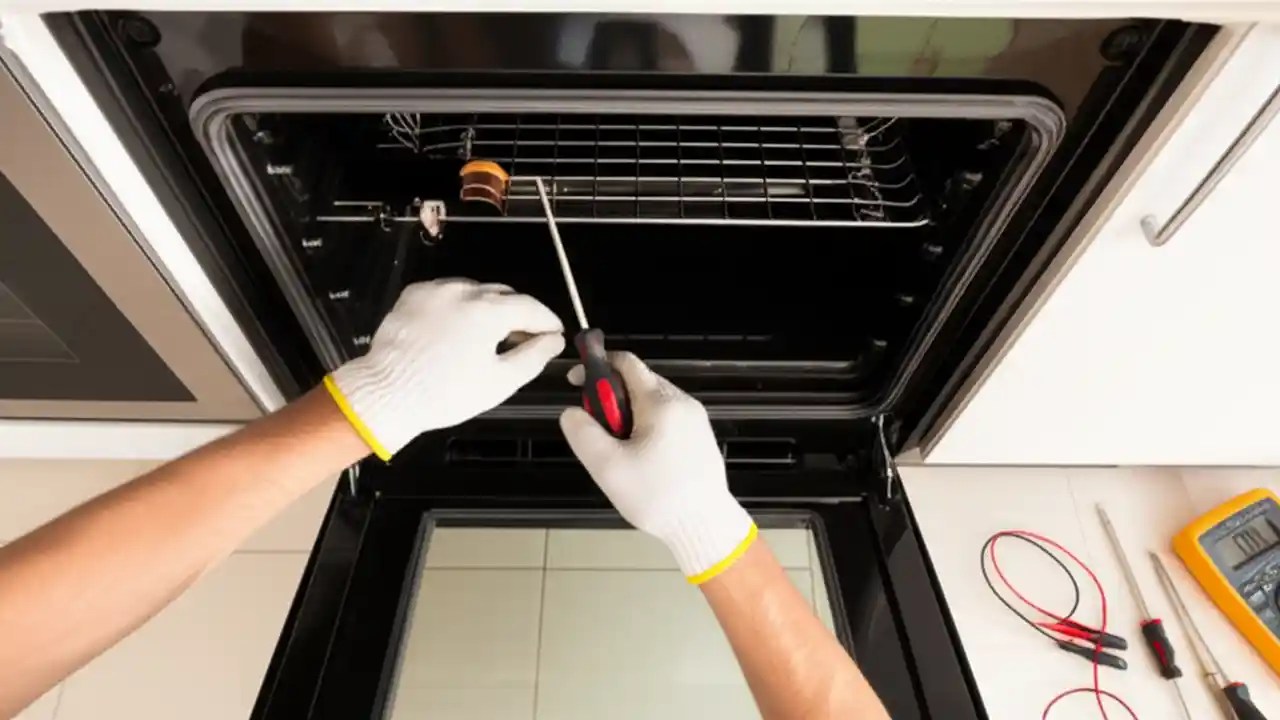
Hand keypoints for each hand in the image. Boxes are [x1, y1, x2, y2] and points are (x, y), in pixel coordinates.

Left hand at [326, 279, 564, 459]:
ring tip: (488, 336)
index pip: (531, 307)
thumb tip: (554, 340)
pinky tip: (457, 329)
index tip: (555, 333)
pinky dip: (459, 306)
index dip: (548, 321)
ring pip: (476, 291)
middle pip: (504, 295)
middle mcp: (463, 290)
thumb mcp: (500, 382)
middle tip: (524, 339)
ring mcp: (436, 289)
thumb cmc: (446, 394)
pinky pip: (448, 293)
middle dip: (519, 314)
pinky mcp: (414, 294)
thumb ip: (534, 356)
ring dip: (489, 308)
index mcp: (488, 310)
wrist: (387, 394)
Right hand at [559, 352, 754, 583]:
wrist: (704, 527)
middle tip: (599, 432)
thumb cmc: (658, 497)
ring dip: (628, 417)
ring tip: (621, 454)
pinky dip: (646, 429)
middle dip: (610, 399)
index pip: (625, 362)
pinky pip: (666, 420)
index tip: (576, 383)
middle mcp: (682, 403)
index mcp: (660, 402)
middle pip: (637, 382)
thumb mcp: (607, 466)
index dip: (595, 366)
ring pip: (651, 402)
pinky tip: (642, 461)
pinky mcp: (700, 438)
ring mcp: (695, 420)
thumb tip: (571, 412)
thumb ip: (583, 432)